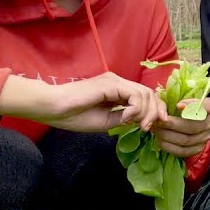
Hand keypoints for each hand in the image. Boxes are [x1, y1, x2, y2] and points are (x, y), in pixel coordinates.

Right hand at [0, 72, 167, 132]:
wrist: (55, 108)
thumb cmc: (74, 116)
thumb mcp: (106, 121)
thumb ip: (124, 118)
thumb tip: (143, 120)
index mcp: (117, 91)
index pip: (145, 96)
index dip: (154, 110)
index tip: (154, 126)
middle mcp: (118, 82)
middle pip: (149, 93)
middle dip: (154, 112)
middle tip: (147, 128)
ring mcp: (115, 81)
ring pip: (144, 93)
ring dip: (145, 112)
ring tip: (137, 125)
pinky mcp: (110, 83)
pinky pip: (133, 94)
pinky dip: (135, 108)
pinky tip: (125, 118)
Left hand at [153, 97, 209, 156]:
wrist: (181, 121)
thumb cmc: (176, 107)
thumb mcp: (173, 99)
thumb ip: (167, 102)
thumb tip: (162, 115)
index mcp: (209, 107)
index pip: (208, 106)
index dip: (193, 106)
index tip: (178, 105)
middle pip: (193, 126)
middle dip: (172, 124)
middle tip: (158, 122)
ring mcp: (205, 138)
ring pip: (186, 140)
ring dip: (168, 136)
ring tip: (156, 130)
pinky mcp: (197, 149)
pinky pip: (183, 151)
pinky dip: (169, 146)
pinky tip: (159, 140)